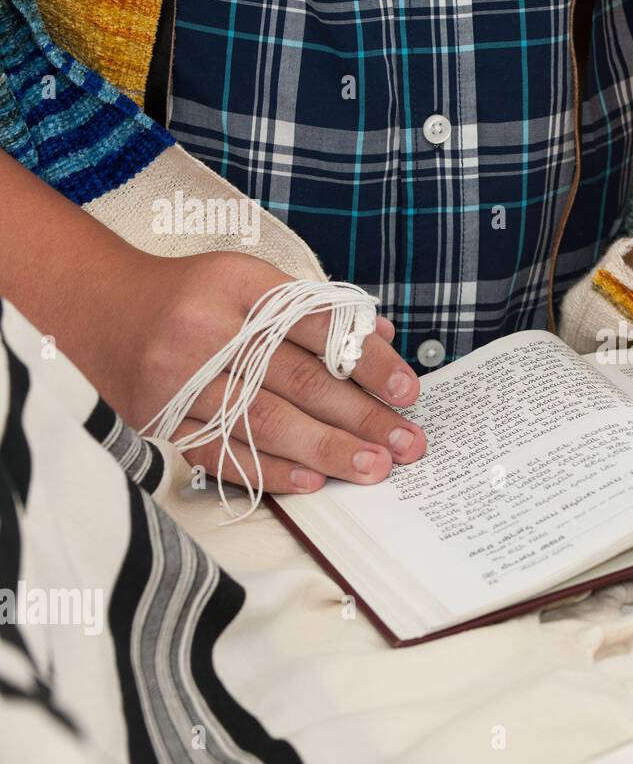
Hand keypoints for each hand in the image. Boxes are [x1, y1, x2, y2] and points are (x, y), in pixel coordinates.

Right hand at [107, 252, 426, 492]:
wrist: (93, 309)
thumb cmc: (192, 297)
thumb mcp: (250, 281)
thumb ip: (314, 308)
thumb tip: (380, 333)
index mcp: (238, 284)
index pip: (319, 324)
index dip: (368, 360)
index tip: (408, 390)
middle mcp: (206, 329)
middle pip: (299, 378)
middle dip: (362, 415)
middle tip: (408, 443)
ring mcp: (178, 377)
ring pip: (265, 421)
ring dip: (328, 449)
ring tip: (375, 468)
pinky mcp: (158, 418)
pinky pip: (222, 453)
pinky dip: (271, 470)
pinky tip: (314, 482)